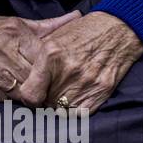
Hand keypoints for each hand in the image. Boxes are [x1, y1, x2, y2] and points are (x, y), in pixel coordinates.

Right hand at [0, 12, 79, 100]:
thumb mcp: (16, 24)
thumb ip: (49, 26)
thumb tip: (78, 17)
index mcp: (14, 34)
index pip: (44, 61)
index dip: (54, 74)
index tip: (60, 80)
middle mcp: (0, 51)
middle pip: (34, 80)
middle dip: (43, 88)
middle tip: (51, 93)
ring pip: (19, 93)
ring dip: (27, 96)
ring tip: (33, 95)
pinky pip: (1, 99)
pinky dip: (9, 98)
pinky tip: (11, 92)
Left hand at [18, 11, 142, 111]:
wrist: (117, 29)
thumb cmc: (83, 31)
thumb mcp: (54, 37)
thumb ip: (38, 59)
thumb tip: (24, 80)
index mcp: (51, 54)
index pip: (30, 95)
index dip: (30, 97)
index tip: (33, 93)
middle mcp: (68, 70)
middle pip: (46, 103)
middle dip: (45, 99)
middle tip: (49, 91)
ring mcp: (87, 81)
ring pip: (63, 109)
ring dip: (60, 104)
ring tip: (63, 92)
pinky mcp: (102, 89)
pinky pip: (81, 112)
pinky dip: (76, 109)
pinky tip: (76, 97)